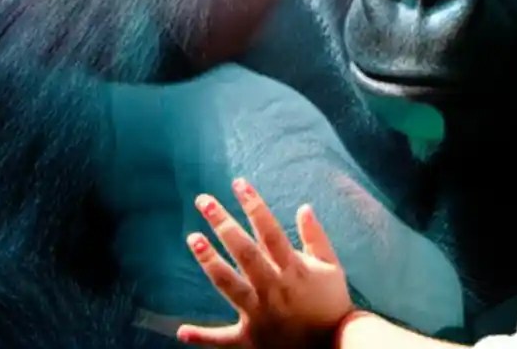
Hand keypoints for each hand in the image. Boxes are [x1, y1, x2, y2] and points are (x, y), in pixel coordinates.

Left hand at [177, 178, 354, 347]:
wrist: (334, 345)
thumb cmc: (331, 303)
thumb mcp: (332, 267)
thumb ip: (316, 238)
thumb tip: (304, 206)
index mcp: (294, 270)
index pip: (271, 231)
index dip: (254, 206)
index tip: (239, 183)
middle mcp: (274, 289)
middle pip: (245, 252)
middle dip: (223, 224)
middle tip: (203, 200)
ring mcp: (260, 314)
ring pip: (229, 285)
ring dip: (210, 261)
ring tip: (193, 238)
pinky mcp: (251, 339)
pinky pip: (223, 338)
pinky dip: (203, 337)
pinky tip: (182, 331)